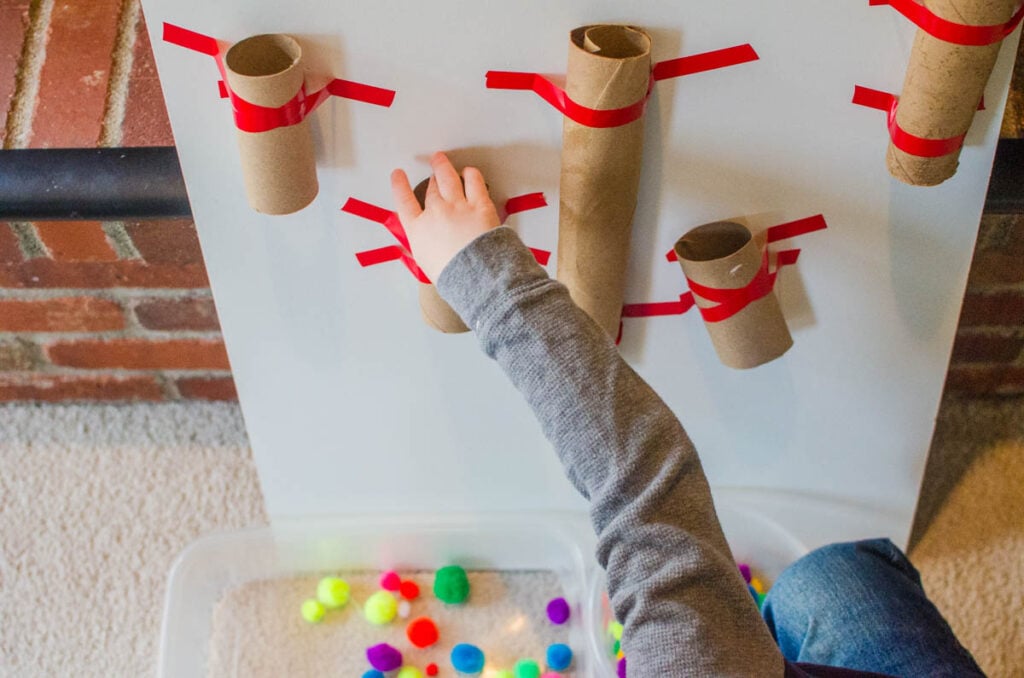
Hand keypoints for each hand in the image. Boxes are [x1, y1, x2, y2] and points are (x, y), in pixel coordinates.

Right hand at [391, 152, 500, 282]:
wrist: (475, 275)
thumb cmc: (452, 276)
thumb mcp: (426, 264)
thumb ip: (421, 249)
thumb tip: (418, 247)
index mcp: (418, 229)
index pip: (404, 201)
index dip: (400, 186)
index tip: (397, 175)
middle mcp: (435, 212)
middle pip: (432, 189)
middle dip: (432, 177)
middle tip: (432, 167)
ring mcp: (457, 206)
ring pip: (448, 178)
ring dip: (444, 166)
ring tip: (441, 159)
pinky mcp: (479, 204)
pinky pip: (473, 181)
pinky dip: (470, 174)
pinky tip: (469, 172)